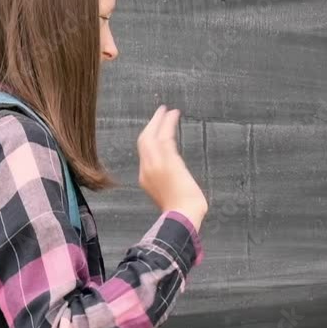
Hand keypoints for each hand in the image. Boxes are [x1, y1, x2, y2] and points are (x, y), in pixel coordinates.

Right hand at [137, 105, 207, 229]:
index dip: (150, 140)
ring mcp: (155, 164)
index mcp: (145, 178)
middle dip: (151, 125)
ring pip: (152, 135)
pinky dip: (169, 123)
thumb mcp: (170, 196)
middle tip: (160, 112)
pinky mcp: (167, 160)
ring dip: (160, 120)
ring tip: (167, 110)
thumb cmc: (182, 212)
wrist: (182, 217)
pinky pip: (165, 136)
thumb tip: (177, 180)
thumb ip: (169, 184)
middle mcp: (146, 169)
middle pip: (143, 140)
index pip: (145, 154)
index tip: (157, 131)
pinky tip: (174, 114)